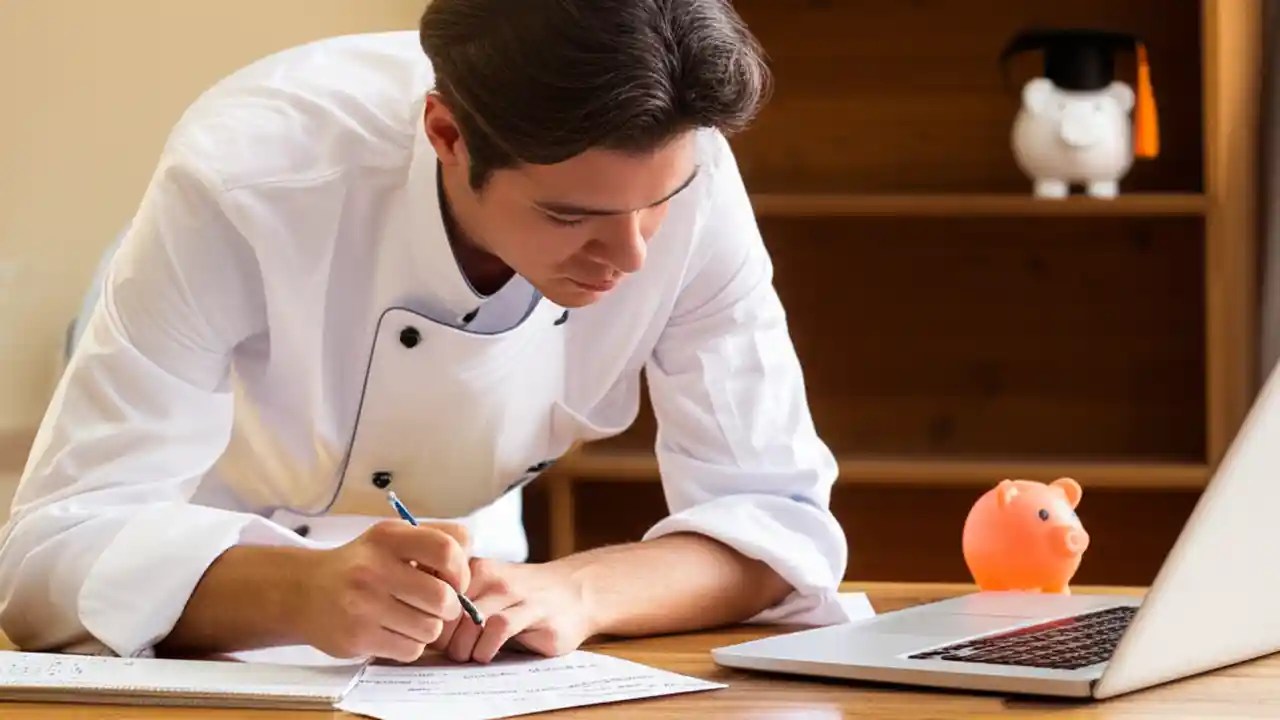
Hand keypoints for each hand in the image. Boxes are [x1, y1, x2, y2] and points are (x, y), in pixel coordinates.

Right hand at [293, 520, 471, 661]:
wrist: (303, 591)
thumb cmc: (361, 564)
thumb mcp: (391, 537)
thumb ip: (434, 538)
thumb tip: (470, 563)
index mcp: (388, 538)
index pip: (446, 549)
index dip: (461, 570)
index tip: (454, 580)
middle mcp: (374, 569)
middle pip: (443, 597)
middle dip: (449, 606)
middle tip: (437, 605)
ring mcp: (363, 605)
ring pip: (430, 628)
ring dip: (429, 627)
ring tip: (411, 617)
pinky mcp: (357, 638)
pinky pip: (410, 649)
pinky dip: (411, 644)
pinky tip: (395, 631)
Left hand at [429, 558, 593, 663]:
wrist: (575, 592)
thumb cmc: (524, 599)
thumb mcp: (489, 592)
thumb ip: (459, 604)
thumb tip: (423, 628)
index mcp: (476, 569)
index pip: (436, 593)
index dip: (429, 620)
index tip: (435, 636)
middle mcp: (494, 576)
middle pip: (450, 609)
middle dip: (444, 638)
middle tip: (450, 651)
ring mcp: (516, 592)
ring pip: (473, 619)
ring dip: (464, 646)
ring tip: (469, 655)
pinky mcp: (535, 612)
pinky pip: (499, 628)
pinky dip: (487, 647)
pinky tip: (488, 654)